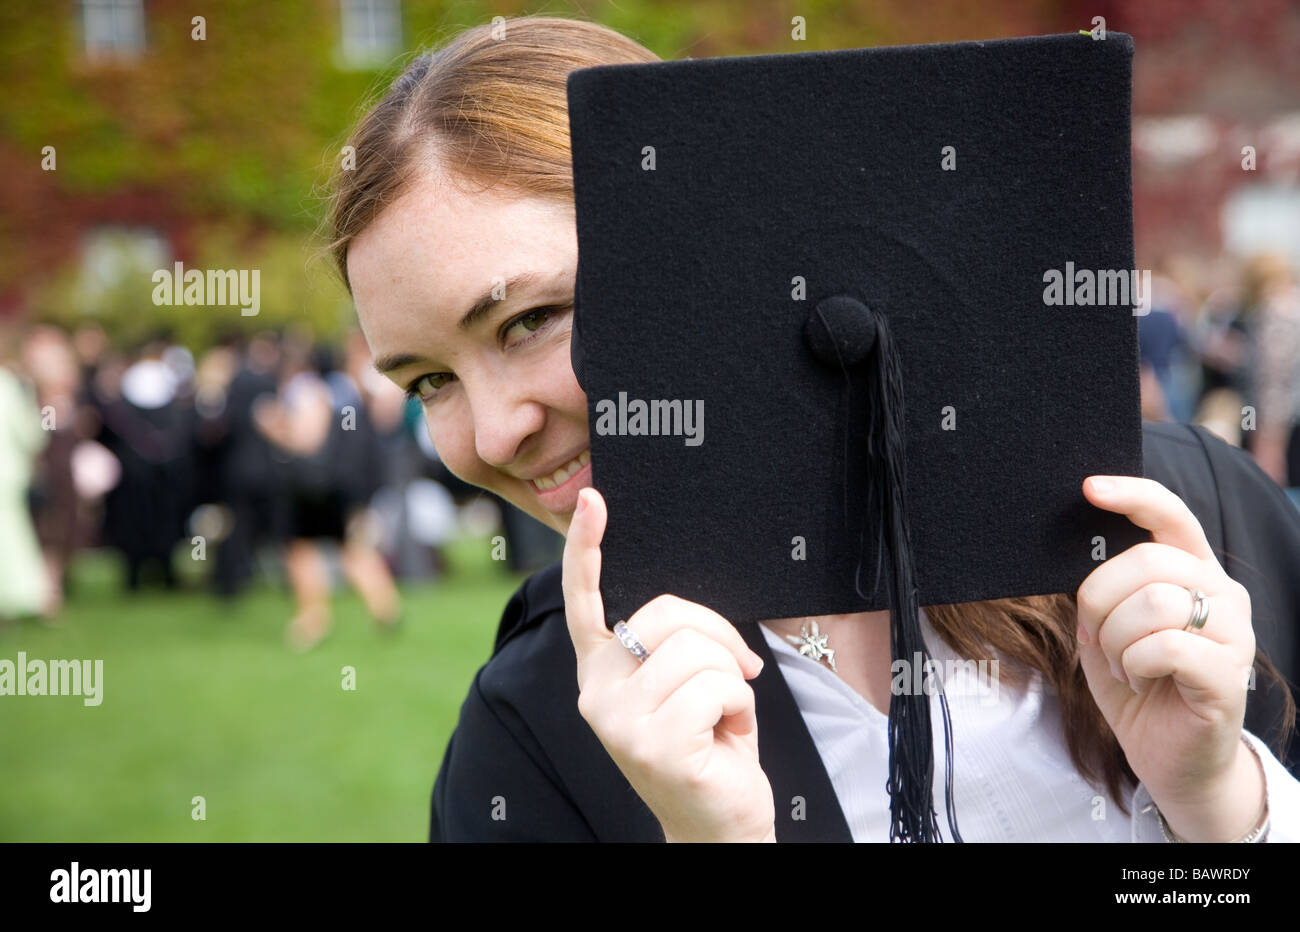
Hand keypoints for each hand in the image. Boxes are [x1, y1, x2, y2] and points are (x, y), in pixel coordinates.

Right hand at [562, 487, 775, 842]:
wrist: (719, 823)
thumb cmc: (708, 746)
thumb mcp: (683, 684)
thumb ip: (671, 643)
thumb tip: (694, 622)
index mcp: (600, 673)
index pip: (585, 601)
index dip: (587, 547)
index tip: (593, 499)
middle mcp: (597, 694)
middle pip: (669, 614)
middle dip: (719, 637)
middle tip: (733, 678)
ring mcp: (619, 721)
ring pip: (699, 650)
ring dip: (732, 679)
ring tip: (722, 717)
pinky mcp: (655, 743)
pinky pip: (718, 685)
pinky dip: (740, 705)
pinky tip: (727, 736)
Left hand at [1077, 475, 1262, 840]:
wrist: (1168, 758)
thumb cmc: (1137, 685)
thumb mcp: (1106, 626)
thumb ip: (1102, 588)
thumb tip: (1074, 549)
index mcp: (1193, 571)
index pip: (1170, 515)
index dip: (1132, 495)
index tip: (1089, 487)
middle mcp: (1222, 593)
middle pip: (1145, 561)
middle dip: (1099, 599)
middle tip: (1099, 637)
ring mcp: (1233, 633)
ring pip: (1153, 602)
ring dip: (1116, 639)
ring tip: (1123, 665)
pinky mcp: (1228, 674)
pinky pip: (1165, 647)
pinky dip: (1134, 665)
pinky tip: (1141, 681)